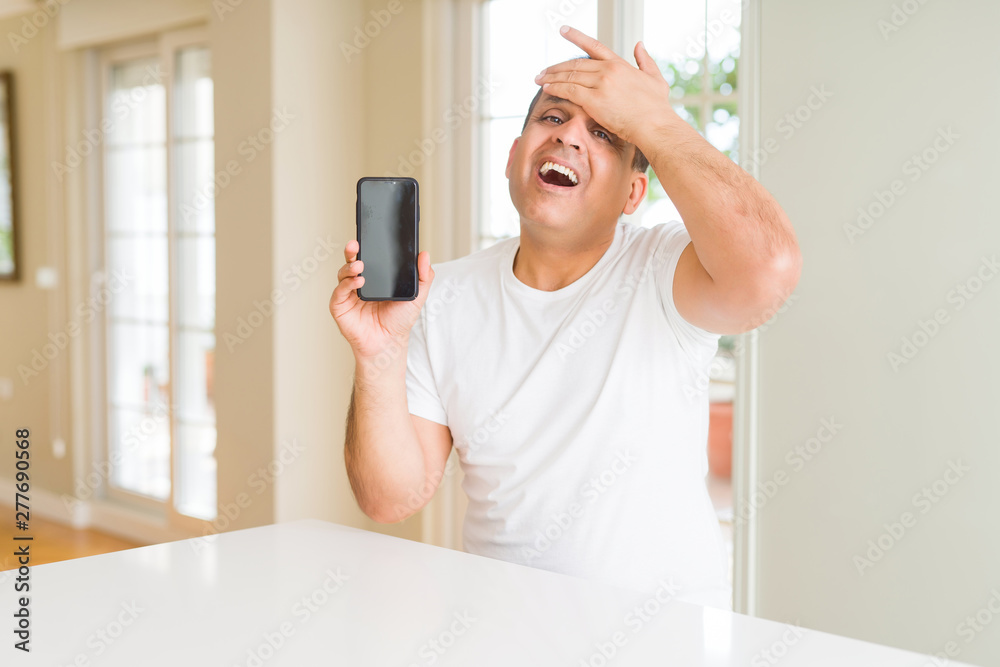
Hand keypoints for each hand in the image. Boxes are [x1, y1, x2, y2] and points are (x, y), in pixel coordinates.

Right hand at [329, 240, 434, 360]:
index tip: (369, 235)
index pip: (369, 256)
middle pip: (352, 260)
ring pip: (344, 273)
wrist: (389, 343)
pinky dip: (347, 284)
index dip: (367, 245)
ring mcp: (348, 293)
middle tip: (356, 244)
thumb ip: (423, 276)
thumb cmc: (399, 320)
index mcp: (375, 276)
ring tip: (360, 265)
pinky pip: (339, 291)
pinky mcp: (340, 306)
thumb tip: (425, 254)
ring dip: (350, 267)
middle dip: (352, 250)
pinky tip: (358, 282)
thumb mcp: (417, 295)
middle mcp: (359, 282)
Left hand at [533, 26, 674, 145]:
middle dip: (556, 66)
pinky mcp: (594, 100)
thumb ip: (645, 60)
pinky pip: (569, 90)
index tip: (563, 30)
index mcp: (620, 64)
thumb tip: (639, 44)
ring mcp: (600, 84)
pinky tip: (547, 87)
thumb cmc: (657, 107)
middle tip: (543, 70)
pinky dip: (556, 87)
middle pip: (576, 63)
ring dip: (552, 76)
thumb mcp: (655, 78)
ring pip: (570, 75)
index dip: (576, 37)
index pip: (594, 46)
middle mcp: (608, 70)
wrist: (654, 124)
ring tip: (539, 79)